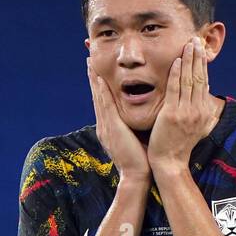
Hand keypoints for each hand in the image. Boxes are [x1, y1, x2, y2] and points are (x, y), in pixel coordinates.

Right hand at [88, 61, 148, 182]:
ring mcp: (106, 126)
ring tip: (90, 63)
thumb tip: (146, 115)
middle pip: (97, 96)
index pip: (104, 102)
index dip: (100, 86)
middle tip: (89, 60)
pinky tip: (99, 78)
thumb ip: (136, 125)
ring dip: (94, 79)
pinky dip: (101, 90)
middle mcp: (104, 125)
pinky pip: (105, 105)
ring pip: (98, 97)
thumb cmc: (141, 160)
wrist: (137, 176)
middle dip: (93, 78)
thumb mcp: (137, 138)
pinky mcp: (111, 127)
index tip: (98, 71)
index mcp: (110, 127)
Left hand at [148, 37, 221, 172]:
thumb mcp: (199, 129)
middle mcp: (198, 110)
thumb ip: (205, 114)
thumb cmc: (180, 146)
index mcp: (204, 112)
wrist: (170, 163)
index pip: (204, 82)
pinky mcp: (172, 115)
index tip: (201, 49)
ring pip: (188, 80)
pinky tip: (176, 60)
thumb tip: (210, 98)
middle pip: (199, 77)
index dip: (203, 65)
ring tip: (188, 44)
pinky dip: (176, 73)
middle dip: (198, 57)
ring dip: (188, 60)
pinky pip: (175, 89)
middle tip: (195, 39)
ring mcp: (186, 112)